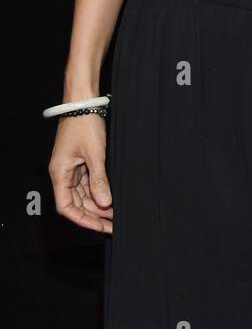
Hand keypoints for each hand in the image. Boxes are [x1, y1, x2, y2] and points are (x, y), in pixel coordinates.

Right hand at [49, 112, 113, 232]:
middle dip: (94, 215)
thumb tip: (105, 203)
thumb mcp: (95, 154)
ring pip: (83, 195)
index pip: (66, 207)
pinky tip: (111, 198)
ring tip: (115, 214)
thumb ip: (99, 180)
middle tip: (113, 224)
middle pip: (76, 203)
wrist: (84, 102)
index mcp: (60, 174)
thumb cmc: (84, 124)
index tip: (100, 227)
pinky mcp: (80, 162)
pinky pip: (87, 183)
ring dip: (97, 205)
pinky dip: (98, 192)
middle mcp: (63, 174)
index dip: (82, 219)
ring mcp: (71, 168)